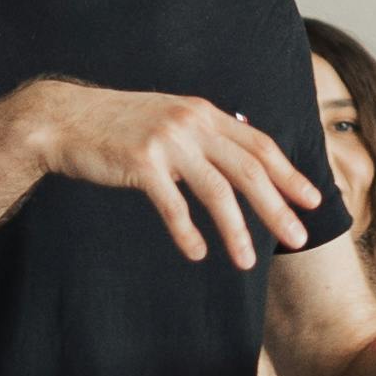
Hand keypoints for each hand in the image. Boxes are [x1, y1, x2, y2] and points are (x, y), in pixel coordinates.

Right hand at [25, 82, 322, 271]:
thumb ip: (203, 136)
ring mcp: (167, 141)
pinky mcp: (140, 162)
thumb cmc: (118, 127)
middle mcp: (192, 122)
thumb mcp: (168, 120)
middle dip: (277, 207)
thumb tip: (239, 162)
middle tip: (298, 238)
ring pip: (217, 191)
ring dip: (236, 230)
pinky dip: (188, 233)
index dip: (289, 174)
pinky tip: (198, 253)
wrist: (64, 120)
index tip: (312, 200)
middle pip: (248, 170)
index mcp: (204, 113)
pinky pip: (174, 205)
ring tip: (248, 261)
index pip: (259, 145)